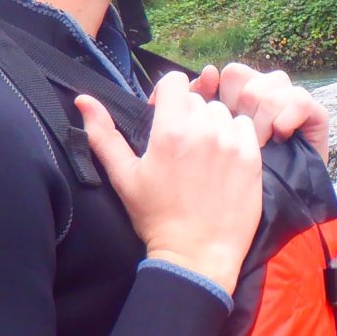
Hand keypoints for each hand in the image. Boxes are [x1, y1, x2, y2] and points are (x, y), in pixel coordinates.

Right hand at [76, 71, 260, 293]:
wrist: (197, 255)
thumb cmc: (156, 217)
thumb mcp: (124, 177)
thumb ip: (103, 134)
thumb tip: (83, 99)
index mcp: (170, 131)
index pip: (174, 80)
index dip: (165, 94)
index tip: (161, 115)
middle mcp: (204, 130)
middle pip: (197, 99)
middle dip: (186, 115)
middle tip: (180, 145)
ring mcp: (232, 144)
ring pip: (221, 112)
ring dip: (211, 125)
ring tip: (201, 154)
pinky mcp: (253, 158)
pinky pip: (244, 128)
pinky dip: (234, 137)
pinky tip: (222, 159)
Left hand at [191, 61, 331, 160]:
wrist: (272, 203)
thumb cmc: (236, 171)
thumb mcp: (210, 137)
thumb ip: (200, 104)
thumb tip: (208, 72)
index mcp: (245, 90)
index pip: (232, 73)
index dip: (223, 95)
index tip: (224, 126)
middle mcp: (270, 89)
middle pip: (252, 78)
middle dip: (241, 110)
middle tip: (244, 139)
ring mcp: (293, 99)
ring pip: (273, 86)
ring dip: (263, 120)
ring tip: (261, 144)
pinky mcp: (316, 113)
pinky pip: (299, 101)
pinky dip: (285, 121)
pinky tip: (280, 139)